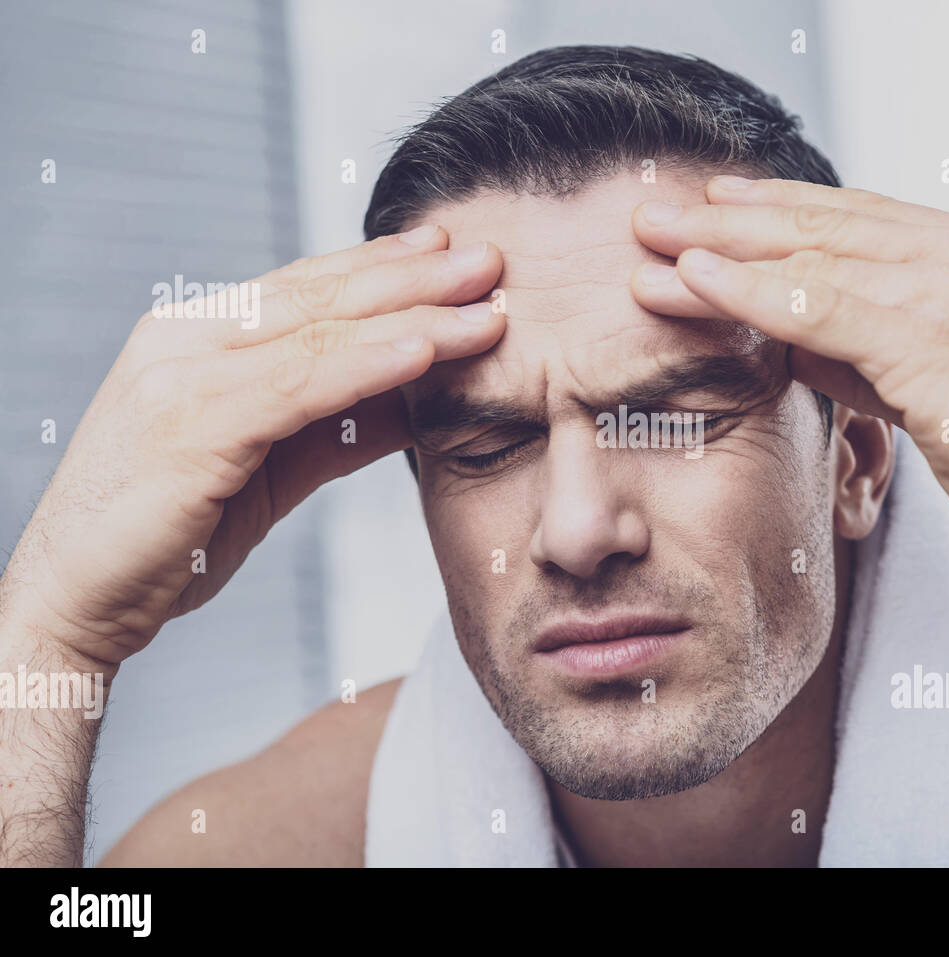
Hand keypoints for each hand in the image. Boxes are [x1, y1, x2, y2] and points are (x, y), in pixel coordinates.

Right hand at [0, 227, 503, 673]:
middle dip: (415, 274)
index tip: (449, 248)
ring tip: (484, 303)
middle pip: (323, 294)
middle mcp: (187, 340)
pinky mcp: (190, 428)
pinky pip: (298, 387)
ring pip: (321, 332)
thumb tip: (421, 396)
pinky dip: (368, 366)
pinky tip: (425, 354)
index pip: (307, 287)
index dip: (383, 264)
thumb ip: (339, 423)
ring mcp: (183, 377)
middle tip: (490, 254)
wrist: (77, 602)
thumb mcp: (272, 465)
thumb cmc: (170, 534)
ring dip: (413, 315)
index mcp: (198, 339)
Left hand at [630, 176, 948, 571]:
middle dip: (730, 214)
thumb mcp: (945, 389)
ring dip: (721, 245)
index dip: (779, 206)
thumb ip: (871, 358)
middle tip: (654, 208)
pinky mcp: (938, 340)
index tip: (715, 202)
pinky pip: (821, 305)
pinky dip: (750, 290)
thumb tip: (797, 348)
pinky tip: (691, 279)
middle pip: (825, 221)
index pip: (859, 216)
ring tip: (647, 238)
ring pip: (814, 254)